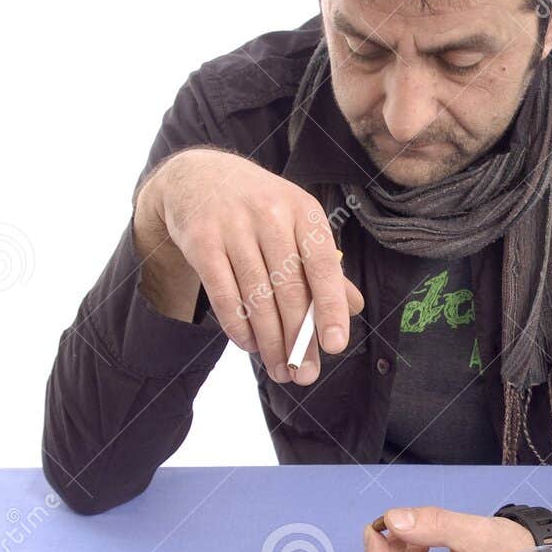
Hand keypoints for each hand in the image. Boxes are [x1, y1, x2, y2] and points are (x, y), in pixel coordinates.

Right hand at [134, 149, 364, 383]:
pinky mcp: (201, 242)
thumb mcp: (296, 223)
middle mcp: (270, 215)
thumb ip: (324, 265)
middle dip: (297, 340)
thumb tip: (354, 306)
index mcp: (303, 210)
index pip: (323, 265)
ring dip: (269, 342)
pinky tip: (249, 345)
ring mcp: (233, 227)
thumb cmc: (258, 208)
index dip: (330, 308)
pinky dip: (238, 327)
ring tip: (278, 369)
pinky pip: (224, 296)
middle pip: (289, 290)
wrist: (197, 177)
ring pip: (256, 298)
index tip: (335, 346)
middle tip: (302, 374)